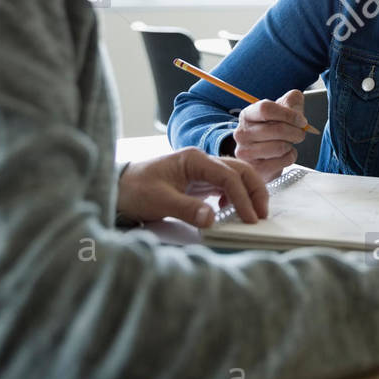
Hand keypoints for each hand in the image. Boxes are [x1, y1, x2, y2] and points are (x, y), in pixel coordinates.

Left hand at [118, 147, 268, 227]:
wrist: (117, 188)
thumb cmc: (134, 190)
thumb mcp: (159, 201)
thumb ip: (187, 209)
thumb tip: (212, 219)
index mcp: (194, 159)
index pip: (228, 176)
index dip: (242, 197)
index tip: (249, 218)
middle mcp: (201, 161)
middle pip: (239, 170)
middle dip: (254, 191)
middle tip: (262, 215)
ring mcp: (201, 170)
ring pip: (235, 176)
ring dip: (248, 193)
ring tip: (253, 214)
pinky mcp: (198, 181)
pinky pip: (225, 185)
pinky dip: (234, 196)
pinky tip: (229, 210)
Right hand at [232, 89, 307, 181]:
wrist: (264, 157)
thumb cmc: (274, 131)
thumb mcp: (282, 111)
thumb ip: (291, 100)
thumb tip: (296, 98)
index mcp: (247, 114)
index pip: (266, 109)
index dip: (289, 114)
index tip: (301, 120)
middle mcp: (242, 133)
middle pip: (278, 129)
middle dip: (296, 131)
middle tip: (300, 133)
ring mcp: (246, 152)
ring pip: (280, 147)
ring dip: (291, 145)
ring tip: (288, 144)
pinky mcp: (255, 169)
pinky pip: (283, 161)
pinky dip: (290, 157)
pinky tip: (284, 155)